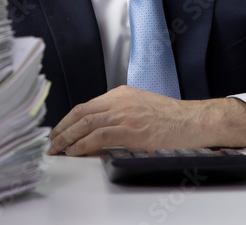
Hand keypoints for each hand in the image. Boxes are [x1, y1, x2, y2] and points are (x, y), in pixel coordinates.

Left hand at [48, 85, 245, 154]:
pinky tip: (74, 152)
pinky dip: (82, 144)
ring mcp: (125, 114)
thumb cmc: (172, 118)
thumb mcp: (142, 106)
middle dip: (63, 129)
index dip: (69, 119)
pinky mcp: (131, 129)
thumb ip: (121, 112)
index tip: (60, 130)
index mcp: (122, 93)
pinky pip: (98, 136)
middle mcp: (120, 100)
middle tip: (52, 141)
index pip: (87, 105)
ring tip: (57, 149)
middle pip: (81, 112)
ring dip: (67, 138)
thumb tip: (101, 128)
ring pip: (86, 123)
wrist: (193, 121)